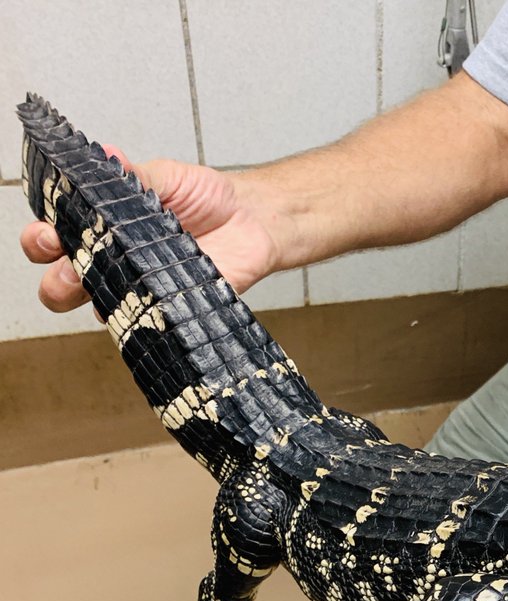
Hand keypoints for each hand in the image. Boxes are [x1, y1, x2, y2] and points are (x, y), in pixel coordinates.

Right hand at [19, 146, 280, 312]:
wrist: (252, 219)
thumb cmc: (204, 198)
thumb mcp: (168, 177)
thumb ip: (135, 175)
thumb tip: (107, 156)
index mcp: (99, 227)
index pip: (53, 238)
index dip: (41, 239)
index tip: (48, 232)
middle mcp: (112, 263)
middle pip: (61, 283)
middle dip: (54, 277)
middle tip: (68, 262)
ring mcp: (141, 291)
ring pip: (99, 308)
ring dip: (93, 298)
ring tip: (102, 280)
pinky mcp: (173, 309)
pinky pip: (151, 322)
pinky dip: (147, 312)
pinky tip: (152, 296)